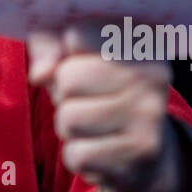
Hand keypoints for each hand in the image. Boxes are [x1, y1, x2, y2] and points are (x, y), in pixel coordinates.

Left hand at [26, 24, 178, 191]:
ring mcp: (150, 114)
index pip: (75, 36)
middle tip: (87, 101)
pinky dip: (78, 156)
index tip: (84, 63)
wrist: (146, 149)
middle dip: (64, 95)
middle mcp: (151, 74)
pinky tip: (101, 149)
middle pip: (68, 80)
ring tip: (93, 125)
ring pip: (70, 119)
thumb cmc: (99, 92)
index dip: (64, 56)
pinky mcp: (142, 153)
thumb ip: (48, 48)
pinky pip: (77, 155)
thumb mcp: (71, 58)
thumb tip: (40, 74)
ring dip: (69, 127)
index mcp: (136, 40)